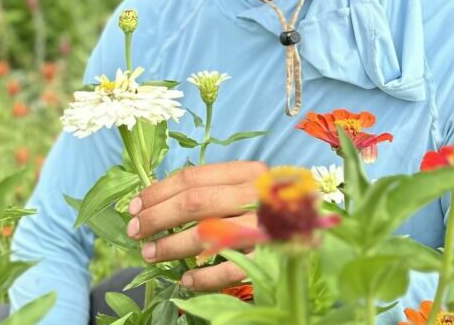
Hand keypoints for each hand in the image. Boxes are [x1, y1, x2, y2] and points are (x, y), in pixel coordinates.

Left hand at [125, 160, 266, 290]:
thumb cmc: (272, 207)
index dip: (158, 192)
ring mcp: (266, 226)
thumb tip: (155, 200)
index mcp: (249, 172)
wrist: (320, 230)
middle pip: (194, 203)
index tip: (134, 206)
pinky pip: (230, 270)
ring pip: (207, 233)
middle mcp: (258, 195)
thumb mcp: (245, 188)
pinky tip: (185, 280)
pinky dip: (203, 277)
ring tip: (149, 254)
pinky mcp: (272, 257)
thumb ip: (212, 189)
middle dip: (157, 217)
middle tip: (135, 231)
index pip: (193, 177)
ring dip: (170, 245)